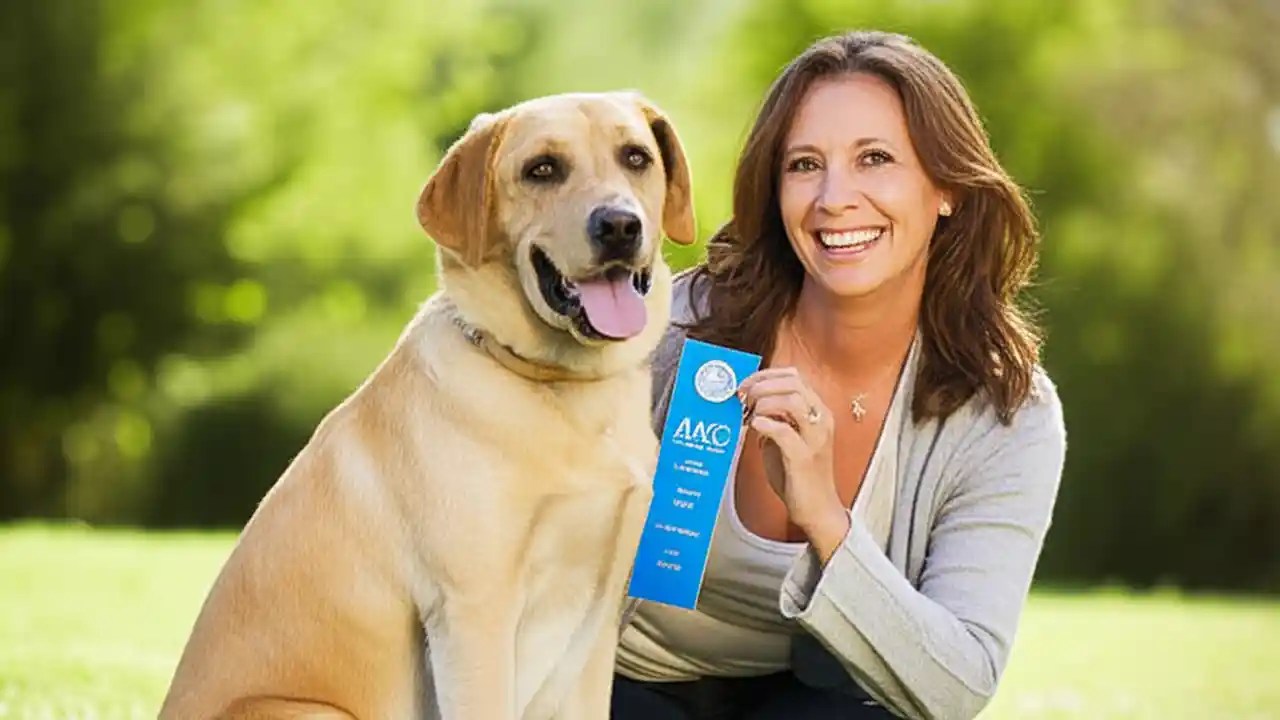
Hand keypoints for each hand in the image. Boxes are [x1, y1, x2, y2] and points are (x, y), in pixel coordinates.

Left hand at [737, 367, 849, 560]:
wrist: (816, 509)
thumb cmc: (798, 474)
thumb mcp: (784, 439)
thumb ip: (772, 419)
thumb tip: (745, 405)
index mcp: (817, 412)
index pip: (794, 377)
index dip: (766, 375)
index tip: (744, 384)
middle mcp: (821, 420)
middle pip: (793, 383)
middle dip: (761, 385)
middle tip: (741, 397)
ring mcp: (814, 438)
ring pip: (792, 401)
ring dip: (764, 401)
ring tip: (748, 413)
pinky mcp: (804, 458)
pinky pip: (784, 432)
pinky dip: (765, 424)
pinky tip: (753, 427)